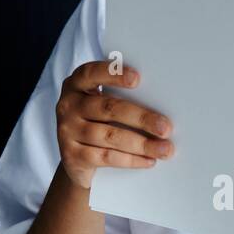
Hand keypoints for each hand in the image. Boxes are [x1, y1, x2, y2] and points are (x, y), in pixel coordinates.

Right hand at [56, 61, 172, 189]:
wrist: (75, 157)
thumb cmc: (96, 122)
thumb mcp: (100, 104)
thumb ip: (119, 98)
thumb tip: (160, 106)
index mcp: (76, 84)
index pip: (92, 73)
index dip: (113, 74)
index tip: (137, 79)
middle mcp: (68, 105)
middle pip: (109, 108)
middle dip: (141, 118)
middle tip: (166, 128)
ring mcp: (67, 131)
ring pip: (110, 136)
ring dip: (141, 144)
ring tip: (164, 149)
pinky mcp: (71, 155)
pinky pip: (106, 157)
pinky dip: (131, 160)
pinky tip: (148, 160)